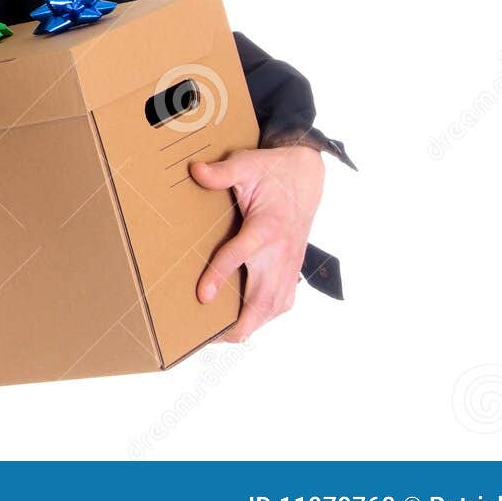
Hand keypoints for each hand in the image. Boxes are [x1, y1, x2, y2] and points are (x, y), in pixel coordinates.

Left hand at [188, 143, 324, 341]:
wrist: (305, 176)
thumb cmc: (271, 172)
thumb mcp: (245, 164)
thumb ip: (222, 172)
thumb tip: (196, 171)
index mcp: (266, 227)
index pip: (240, 255)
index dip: (219, 276)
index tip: (202, 296)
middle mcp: (280, 251)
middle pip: (263, 297)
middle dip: (239, 321)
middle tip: (209, 336)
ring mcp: (290, 263)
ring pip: (274, 305)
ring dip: (252, 324)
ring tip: (223, 336)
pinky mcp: (293, 269)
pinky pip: (283, 301)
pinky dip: (266, 316)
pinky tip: (249, 323)